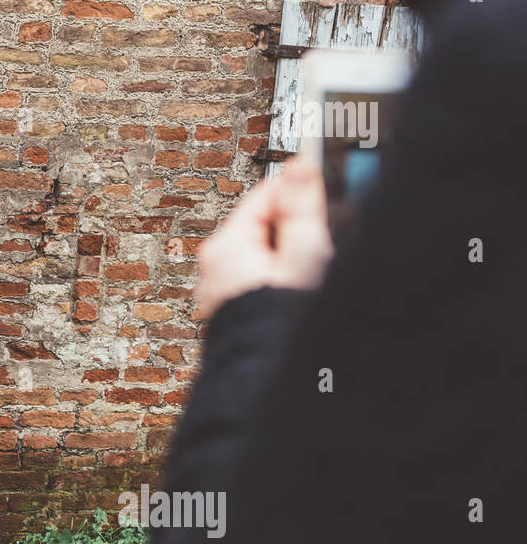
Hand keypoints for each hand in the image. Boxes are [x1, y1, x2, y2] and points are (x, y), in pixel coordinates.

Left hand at [194, 154, 334, 318]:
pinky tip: (302, 289)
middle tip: (328, 237)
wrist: (268, 379)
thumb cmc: (284, 322)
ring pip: (266, 252)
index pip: (266, 194)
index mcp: (225, 246)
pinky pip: (262, 277)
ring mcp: (221, 289)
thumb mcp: (304, 255)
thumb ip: (302, 208)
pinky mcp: (235, 308)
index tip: (328, 184)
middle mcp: (215, 266)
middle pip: (266, 224)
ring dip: (293, 254)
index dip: (302, 188)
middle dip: (299, 226)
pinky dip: (283, 276)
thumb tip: (299, 165)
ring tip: (316, 269)